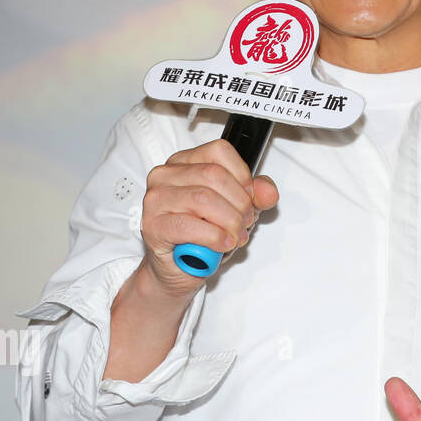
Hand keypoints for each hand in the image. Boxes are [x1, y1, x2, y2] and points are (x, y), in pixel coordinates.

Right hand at [139, 138, 279, 298]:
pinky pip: (188, 226)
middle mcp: (165, 175)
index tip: (250, 199)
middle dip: (240, 203)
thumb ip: (256, 195)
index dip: (243, 176)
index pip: (219, 151)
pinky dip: (214, 236)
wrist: (180, 268)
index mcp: (185, 162)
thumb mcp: (237, 209)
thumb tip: (267, 191)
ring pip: (203, 198)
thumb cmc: (205, 234)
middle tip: (245, 224)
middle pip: (214, 175)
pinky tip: (222, 244)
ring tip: (235, 237)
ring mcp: (156, 199)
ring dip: (229, 222)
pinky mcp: (152, 225)